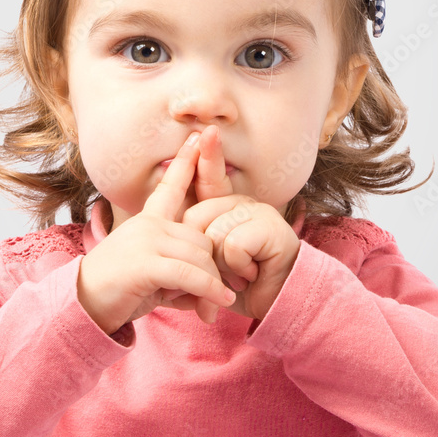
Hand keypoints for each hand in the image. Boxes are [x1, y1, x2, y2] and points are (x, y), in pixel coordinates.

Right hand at [76, 132, 236, 335]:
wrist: (84, 305)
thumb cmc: (120, 292)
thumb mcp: (156, 278)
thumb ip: (184, 274)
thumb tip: (216, 291)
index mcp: (148, 221)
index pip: (170, 187)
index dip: (185, 162)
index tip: (197, 136)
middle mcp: (148, 224)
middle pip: (203, 239)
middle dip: (214, 270)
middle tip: (220, 297)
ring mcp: (146, 240)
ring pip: (200, 256)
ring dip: (212, 286)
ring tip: (212, 309)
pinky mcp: (146, 264)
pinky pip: (191, 274)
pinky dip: (209, 290)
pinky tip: (221, 301)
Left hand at [181, 125, 299, 321]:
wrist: (271, 305)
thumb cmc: (235, 283)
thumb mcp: (206, 258)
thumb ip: (191, 237)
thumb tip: (165, 218)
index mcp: (225, 205)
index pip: (208, 180)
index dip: (206, 156)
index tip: (204, 131)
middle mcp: (243, 203)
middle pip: (197, 217)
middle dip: (203, 253)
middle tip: (225, 269)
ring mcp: (260, 213)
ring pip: (214, 233)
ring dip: (221, 265)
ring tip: (240, 271)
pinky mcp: (272, 229)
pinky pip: (234, 245)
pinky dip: (237, 267)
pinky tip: (253, 272)